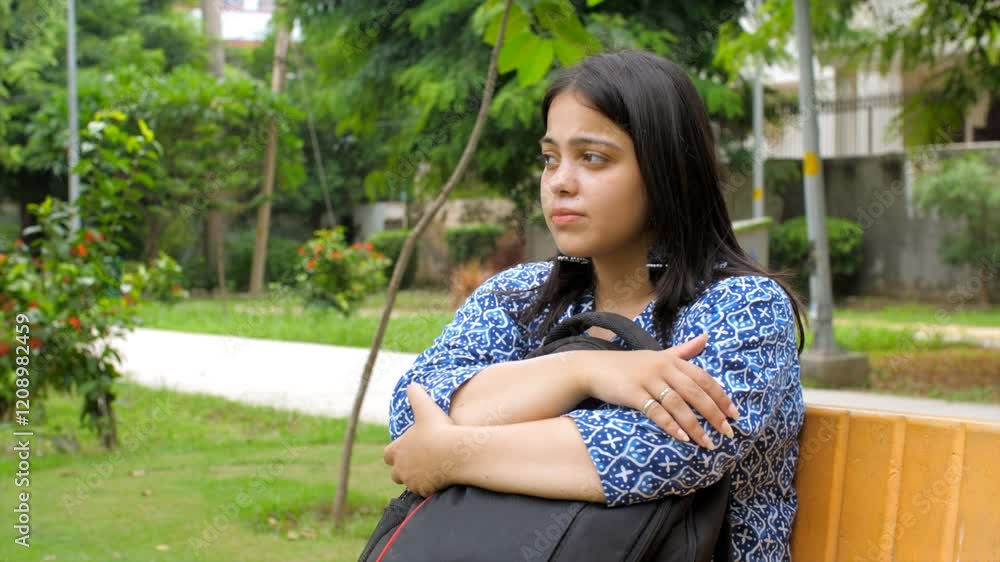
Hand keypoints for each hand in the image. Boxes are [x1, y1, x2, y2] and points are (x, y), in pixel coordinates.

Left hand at [383, 384, 460, 496]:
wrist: (454, 453)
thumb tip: (411, 384)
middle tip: (420, 459)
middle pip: (396, 472)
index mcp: (397, 450)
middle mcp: (400, 468)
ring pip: (410, 482)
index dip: (396, 451)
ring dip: (418, 476)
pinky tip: (441, 476)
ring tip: (433, 467)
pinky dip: (430, 485)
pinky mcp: (424, 490)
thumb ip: (416, 394)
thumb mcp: (426, 407)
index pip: (388, 454)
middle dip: (405, 467)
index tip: (407, 447)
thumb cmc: (439, 430)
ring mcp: (411, 481)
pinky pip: (424, 490)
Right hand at [581, 333, 738, 448]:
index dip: (721, 396)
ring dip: (695, 425)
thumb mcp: (657, 355)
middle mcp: (662, 368)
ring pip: (678, 404)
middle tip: (728, 433)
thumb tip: (706, 337)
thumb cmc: (628, 365)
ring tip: (707, 443)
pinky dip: (671, 425)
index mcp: (672, 360)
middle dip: (714, 414)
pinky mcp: (632, 393)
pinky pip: (656, 411)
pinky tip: (682, 438)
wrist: (593, 368)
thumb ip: (683, 350)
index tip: (735, 414)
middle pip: (695, 392)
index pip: (703, 378)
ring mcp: (647, 380)